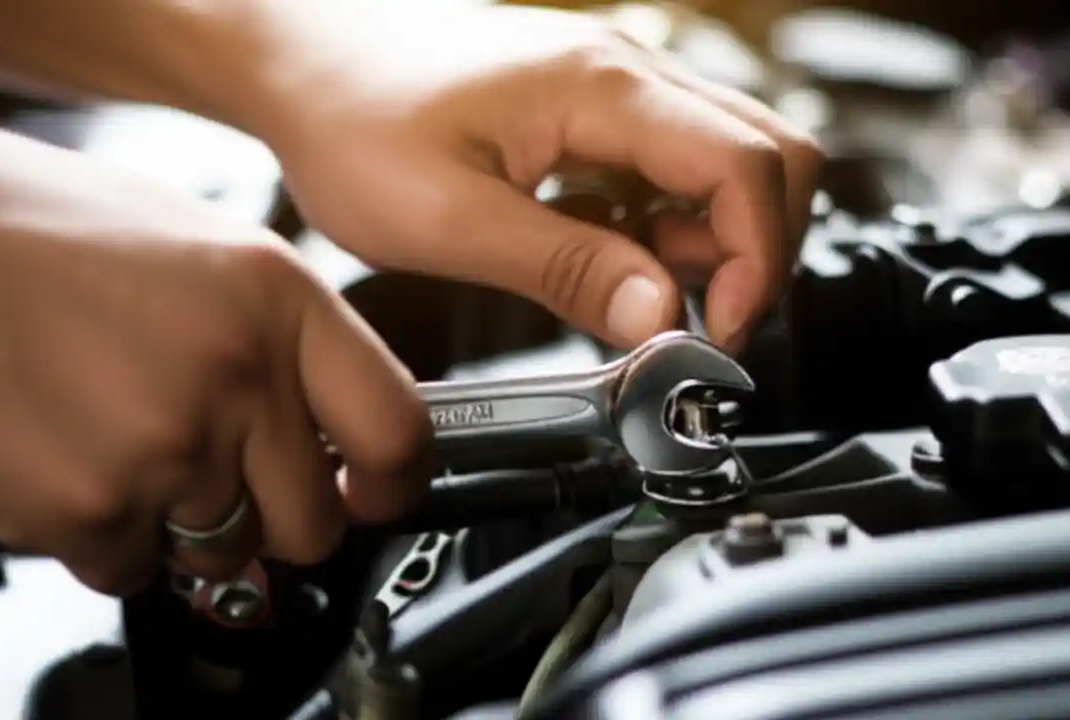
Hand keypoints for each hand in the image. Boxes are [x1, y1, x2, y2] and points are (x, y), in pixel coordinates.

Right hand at [0, 121, 430, 594]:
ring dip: (184, 523)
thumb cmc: (41, 233)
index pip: (398, 428)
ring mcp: (164, 448)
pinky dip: (107, 534)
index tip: (379, 495)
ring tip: (124, 439)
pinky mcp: (88, 507)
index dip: (399, 482)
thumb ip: (284, 339)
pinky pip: (132, 568)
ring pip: (223, 555)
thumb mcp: (205, 254)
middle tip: (225, 472)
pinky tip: (72, 457)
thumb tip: (335, 419)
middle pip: (313, 524)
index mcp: (278, 300)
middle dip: (275, 514)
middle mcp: (235, 375)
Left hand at [237, 3, 819, 351]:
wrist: (300, 57)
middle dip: (753, 252)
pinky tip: (611, 254)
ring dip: (712, 240)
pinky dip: (670, 225)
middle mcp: (626, 73)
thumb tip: (658, 318)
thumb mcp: (448, 219)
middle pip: (770, 154)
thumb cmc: (350, 116)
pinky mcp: (596, 107)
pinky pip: (675, 166)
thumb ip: (564, 269)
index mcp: (601, 89)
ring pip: (731, 160)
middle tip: (695, 321)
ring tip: (636, 289)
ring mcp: (616, 86)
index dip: (754, 263)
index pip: (745, 167)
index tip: (714, 332)